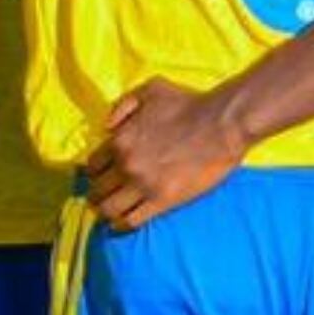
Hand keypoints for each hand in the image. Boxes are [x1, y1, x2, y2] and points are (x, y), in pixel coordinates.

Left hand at [86, 78, 253, 230]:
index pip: (92, 165)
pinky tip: (122, 223)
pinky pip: (131, 221)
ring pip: (109, 209)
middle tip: (102, 197)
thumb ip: (122, 105)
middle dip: (97, 194)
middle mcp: (126, 165)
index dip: (95, 172)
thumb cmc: (188, 104)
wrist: (221, 124)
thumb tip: (106, 128)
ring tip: (110, 213)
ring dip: (106, 212)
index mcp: (119, 140)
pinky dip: (122, 225)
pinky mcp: (162, 200)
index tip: (101, 176)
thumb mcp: (150, 90)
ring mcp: (143, 185)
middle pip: (97, 189)